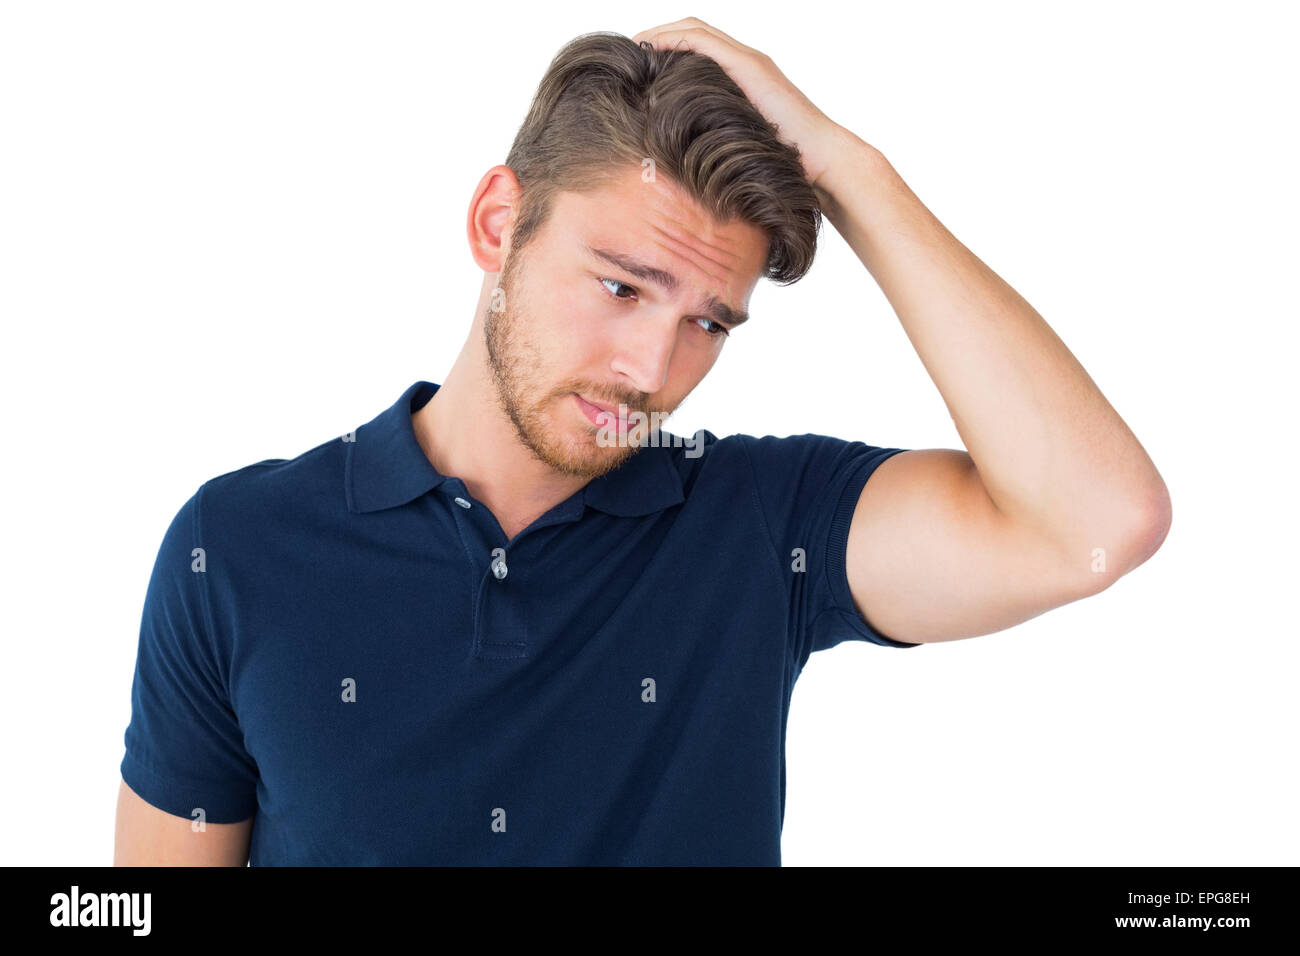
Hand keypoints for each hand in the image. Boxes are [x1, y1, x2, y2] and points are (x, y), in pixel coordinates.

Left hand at [631, 17, 843, 187]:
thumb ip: (717, 133)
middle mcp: (747, 60)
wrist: (820, 158)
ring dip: (662, 33)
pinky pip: (705, 43)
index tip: (641, 61)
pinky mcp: (751, 67)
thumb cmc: (784, 160)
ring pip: (697, 29)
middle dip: (659, 33)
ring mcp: (750, 61)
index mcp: (744, 74)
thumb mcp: (739, 142)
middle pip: (694, 30)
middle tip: (632, 49)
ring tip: (637, 46)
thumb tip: (681, 151)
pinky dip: (675, 40)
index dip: (668, 45)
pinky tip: (653, 49)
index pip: (700, 45)